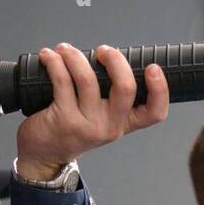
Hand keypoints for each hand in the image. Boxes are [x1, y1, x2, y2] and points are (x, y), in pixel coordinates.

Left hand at [14, 43, 168, 179]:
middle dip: (115, 59)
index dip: (160, 89)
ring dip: (75, 56)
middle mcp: (109, 127)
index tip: (152, 67)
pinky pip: (62, 80)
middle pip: (126, 88)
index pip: (154, 112)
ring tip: (65, 50)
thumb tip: (108, 57)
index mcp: (123, 123)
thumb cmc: (71, 130)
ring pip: (87, 79)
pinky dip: (54, 62)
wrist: (43, 154)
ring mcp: (87, 125)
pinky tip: (48, 57)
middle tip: (102, 50)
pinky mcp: (64, 120)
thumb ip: (110, 96)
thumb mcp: (99, 119)